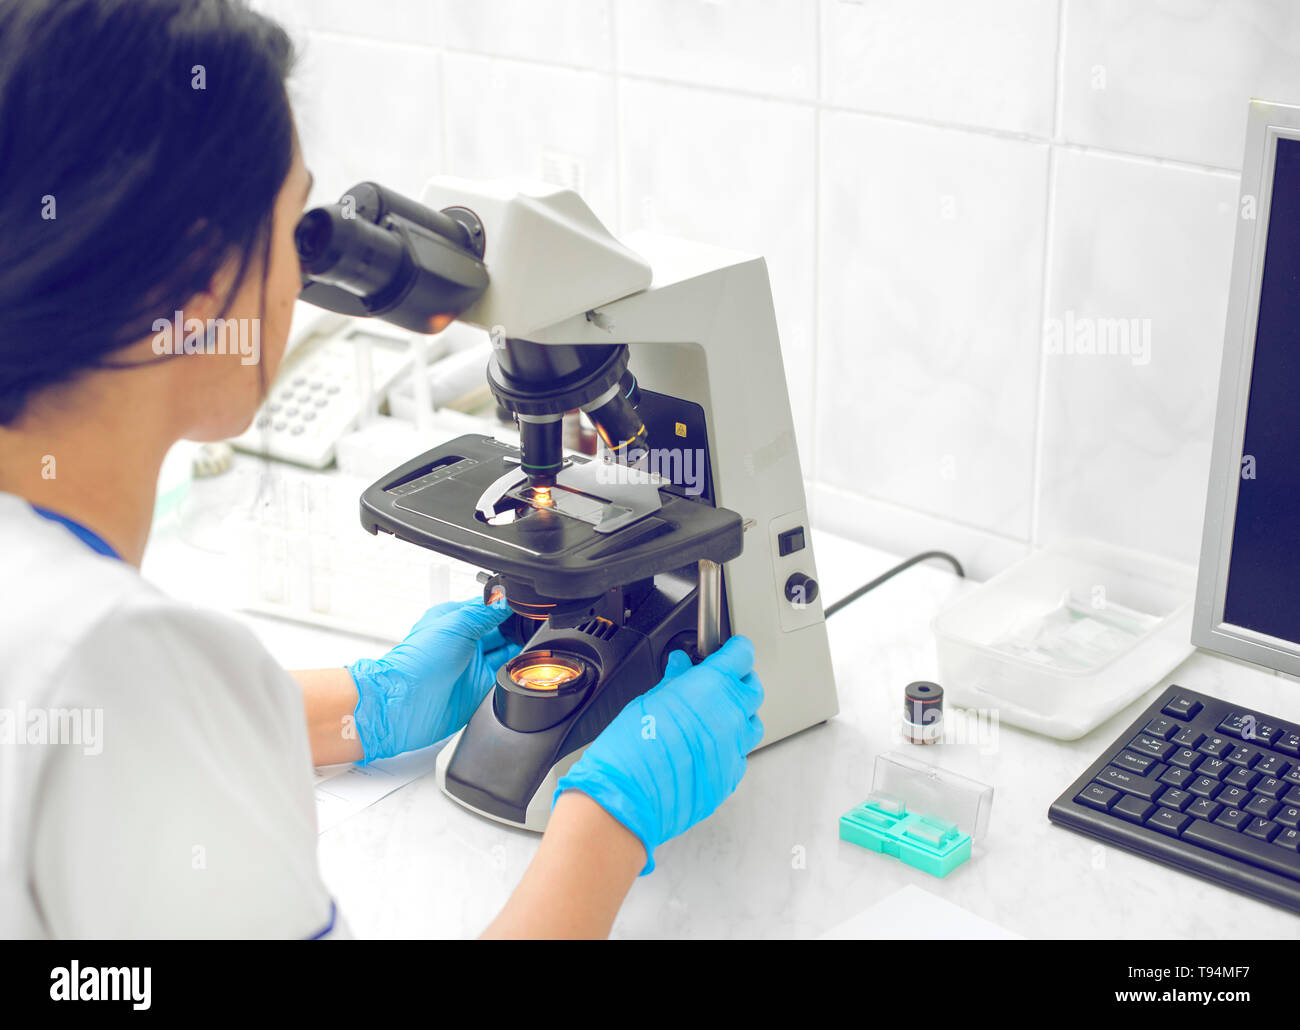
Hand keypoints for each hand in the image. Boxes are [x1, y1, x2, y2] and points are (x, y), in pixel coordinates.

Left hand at [348, 598, 518, 761]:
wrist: (407, 702)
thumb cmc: (417, 661)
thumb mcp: (455, 624)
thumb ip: (484, 611)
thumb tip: (505, 601)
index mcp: (455, 621)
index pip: (487, 608)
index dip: (505, 607)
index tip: (525, 605)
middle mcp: (465, 642)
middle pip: (500, 631)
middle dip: (515, 628)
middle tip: (530, 626)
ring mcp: (472, 666)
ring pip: (506, 653)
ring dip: (517, 650)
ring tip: (527, 646)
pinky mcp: (479, 688)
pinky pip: (504, 677)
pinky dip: (513, 672)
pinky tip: (520, 667)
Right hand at [553, 635, 763, 873]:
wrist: (629, 795)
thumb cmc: (632, 748)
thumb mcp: (648, 699)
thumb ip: (675, 680)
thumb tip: (682, 666)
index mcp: (711, 686)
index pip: (742, 656)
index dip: (736, 651)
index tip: (730, 651)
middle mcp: (730, 714)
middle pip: (753, 689)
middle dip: (739, 682)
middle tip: (719, 684)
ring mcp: (734, 747)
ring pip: (752, 724)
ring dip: (740, 716)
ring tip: (715, 718)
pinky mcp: (731, 775)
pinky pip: (740, 755)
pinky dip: (730, 748)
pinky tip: (707, 749)